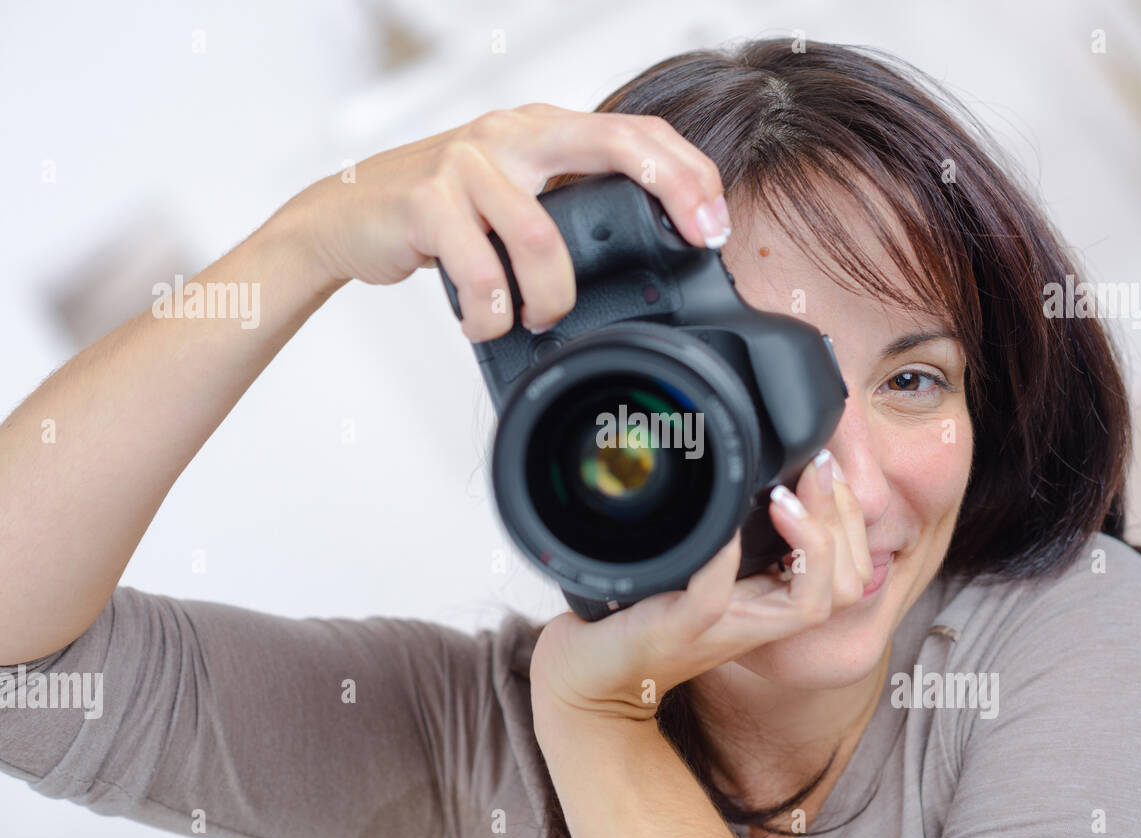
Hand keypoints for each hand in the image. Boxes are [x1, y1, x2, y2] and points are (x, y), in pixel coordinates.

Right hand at [268, 102, 730, 339]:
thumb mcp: (510, 193)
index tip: (714, 224)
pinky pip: (482, 274)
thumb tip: (640, 255)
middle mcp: (510, 134)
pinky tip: (485, 323)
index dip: (686, 171)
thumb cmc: (439, 212)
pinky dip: (491, 316)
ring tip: (537, 317)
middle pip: (614, 146)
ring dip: (552, 297)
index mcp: (540, 130)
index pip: (632, 131)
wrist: (344, 213)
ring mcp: (467, 163)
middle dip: (672, 193)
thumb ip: (564, 205)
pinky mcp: (426, 200)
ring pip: (544, 238)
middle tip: (698, 241)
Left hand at [529, 449, 872, 725]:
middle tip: (817, 467)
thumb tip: (742, 472)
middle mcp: (757, 621)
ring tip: (785, 497)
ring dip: (813, 542)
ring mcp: (720, 630)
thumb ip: (724, 537)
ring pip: (812, 604)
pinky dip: (724, 557)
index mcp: (768, 603)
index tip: (823, 466)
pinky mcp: (675, 632)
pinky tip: (724, 525)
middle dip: (844, 519)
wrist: (584, 680)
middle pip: (849, 586)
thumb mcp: (693, 571)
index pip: (851, 574)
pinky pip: (714, 598)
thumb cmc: (634, 621)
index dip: (851, 520)